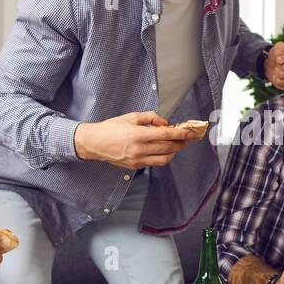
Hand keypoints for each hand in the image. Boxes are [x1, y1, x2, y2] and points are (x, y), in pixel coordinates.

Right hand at [73, 111, 195, 168]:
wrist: (94, 143)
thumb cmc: (110, 128)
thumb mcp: (131, 116)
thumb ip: (150, 118)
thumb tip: (164, 123)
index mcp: (138, 135)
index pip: (166, 135)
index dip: (181, 133)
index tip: (190, 132)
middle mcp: (138, 149)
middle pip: (168, 148)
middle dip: (181, 143)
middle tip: (188, 138)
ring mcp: (137, 160)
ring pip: (164, 158)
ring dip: (174, 152)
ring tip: (177, 144)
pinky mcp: (135, 166)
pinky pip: (154, 163)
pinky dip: (163, 156)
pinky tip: (164, 150)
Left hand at [264, 42, 283, 90]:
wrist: (274, 64)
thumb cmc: (279, 54)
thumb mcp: (279, 46)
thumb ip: (280, 48)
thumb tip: (281, 60)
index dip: (283, 56)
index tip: (283, 56)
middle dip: (279, 64)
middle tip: (280, 63)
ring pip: (282, 75)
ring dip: (276, 71)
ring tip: (279, 69)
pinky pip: (280, 83)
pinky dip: (275, 78)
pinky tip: (278, 76)